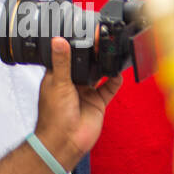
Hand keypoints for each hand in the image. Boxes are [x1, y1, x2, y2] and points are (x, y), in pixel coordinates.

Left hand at [32, 38, 121, 173]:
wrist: (66, 141)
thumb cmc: (54, 116)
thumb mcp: (58, 84)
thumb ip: (62, 62)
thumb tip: (58, 41)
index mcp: (56, 77)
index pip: (63, 56)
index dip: (70, 45)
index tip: (78, 32)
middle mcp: (71, 83)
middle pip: (83, 64)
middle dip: (91, 54)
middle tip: (100, 39)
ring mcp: (85, 92)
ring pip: (97, 74)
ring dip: (103, 65)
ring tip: (111, 51)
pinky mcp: (97, 102)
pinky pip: (108, 88)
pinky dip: (114, 81)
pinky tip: (118, 72)